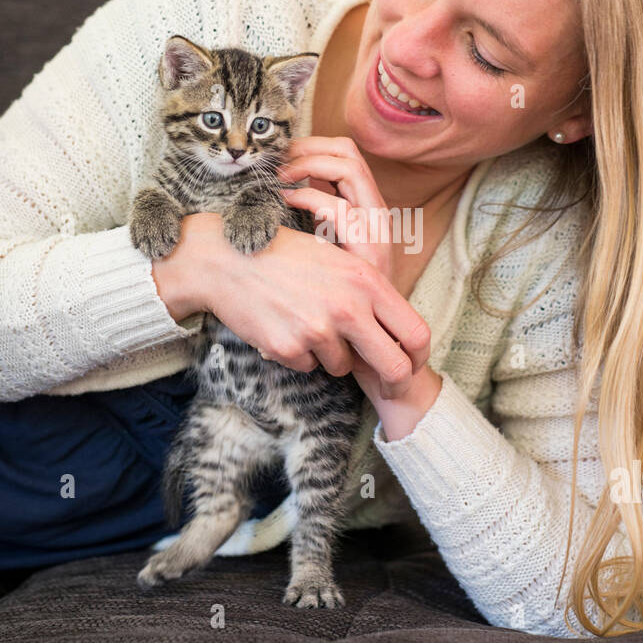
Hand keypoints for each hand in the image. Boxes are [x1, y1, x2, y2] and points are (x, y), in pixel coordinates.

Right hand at [151, 211, 430, 398]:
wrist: (224, 259)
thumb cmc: (283, 255)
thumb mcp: (337, 260)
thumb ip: (369, 293)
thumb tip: (396, 333)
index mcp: (367, 280)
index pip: (417, 332)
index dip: (419, 358)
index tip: (411, 366)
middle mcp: (348, 307)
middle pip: (394, 367)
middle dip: (392, 382)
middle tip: (383, 386)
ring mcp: (318, 330)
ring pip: (343, 366)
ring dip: (329, 354)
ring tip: (305, 321)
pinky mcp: (289, 348)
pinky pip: (308, 366)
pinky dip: (299, 353)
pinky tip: (282, 324)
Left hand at [278, 135, 394, 284]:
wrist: (368, 338)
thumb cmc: (334, 295)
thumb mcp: (323, 249)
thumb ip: (311, 220)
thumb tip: (275, 191)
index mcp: (366, 207)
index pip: (346, 153)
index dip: (311, 145)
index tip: (279, 156)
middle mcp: (376, 211)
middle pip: (348, 151)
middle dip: (307, 147)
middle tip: (275, 161)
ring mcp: (375, 228)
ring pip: (348, 168)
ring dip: (307, 164)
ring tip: (279, 178)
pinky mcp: (369, 250)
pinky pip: (339, 207)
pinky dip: (308, 196)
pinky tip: (286, 203)